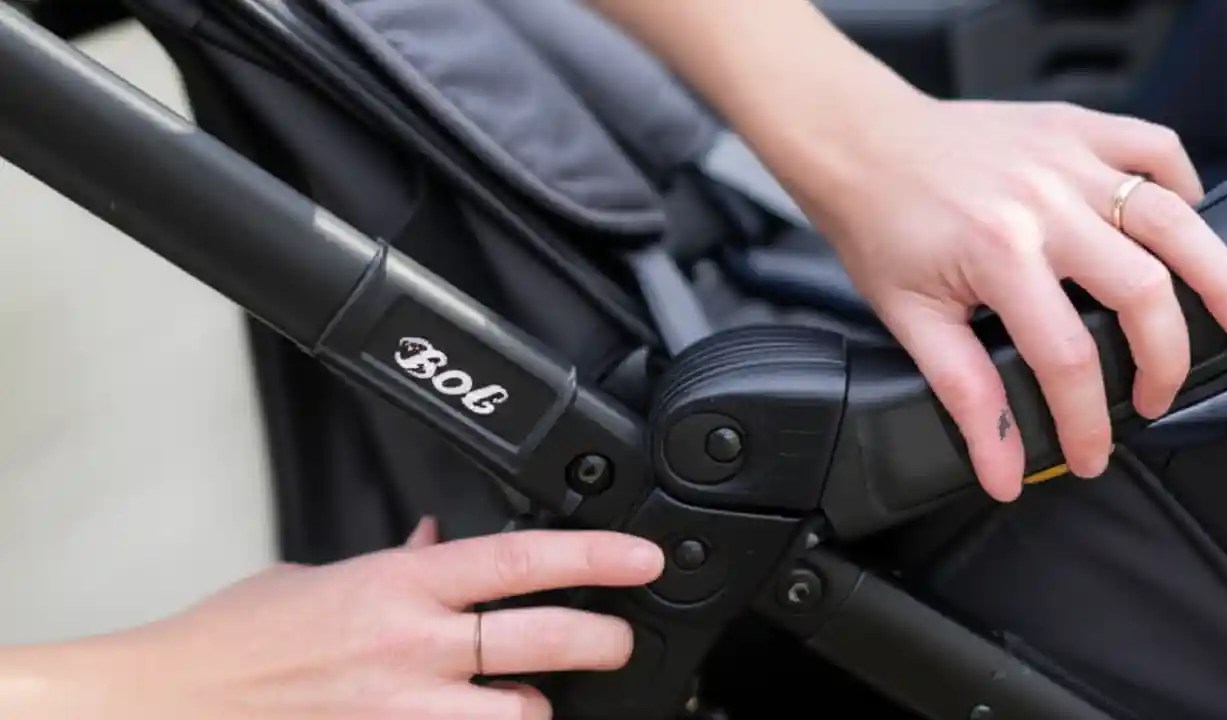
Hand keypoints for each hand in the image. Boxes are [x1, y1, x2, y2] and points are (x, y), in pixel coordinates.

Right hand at [0, 519, 664, 718]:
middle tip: (618, 640)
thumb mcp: (320, 577)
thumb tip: (440, 539)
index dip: (594, 557)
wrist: (171, 703)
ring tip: (530, 699)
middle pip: (541, 642)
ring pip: (517, 716)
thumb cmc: (236, 639)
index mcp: (396, 586)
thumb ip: (393, 562)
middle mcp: (409, 648)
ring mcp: (399, 711)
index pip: (519, 560)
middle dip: (600, 642)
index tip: (641, 559)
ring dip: (534, 710)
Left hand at [807, 96, 1226, 500]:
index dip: (1088, 421)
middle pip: (1142, 292)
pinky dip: (1185, 189)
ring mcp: (1068, 157)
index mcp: (999, 253)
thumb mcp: (911, 319)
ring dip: (1220, 279)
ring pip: (1175, 219)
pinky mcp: (1077, 125)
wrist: (862, 146)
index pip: (1068, 358)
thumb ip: (964, 395)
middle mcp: (1045, 201)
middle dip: (1165, 363)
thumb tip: (1003, 471)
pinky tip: (1186, 230)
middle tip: (1154, 399)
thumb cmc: (880, 228)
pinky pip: (1156, 150)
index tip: (1091, 455)